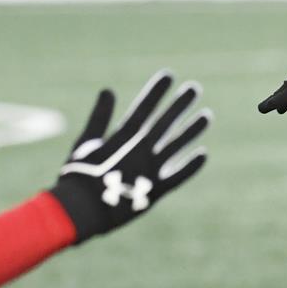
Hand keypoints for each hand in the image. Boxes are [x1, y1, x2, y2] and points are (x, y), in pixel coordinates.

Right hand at [50, 72, 210, 244]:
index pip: (144, 108)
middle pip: (165, 123)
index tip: (169, 75)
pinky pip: (178, 176)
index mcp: (122, 138)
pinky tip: (204, 154)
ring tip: (207, 115)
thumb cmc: (79, 176)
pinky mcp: (155, 191)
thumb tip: (108, 90)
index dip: (156, 91)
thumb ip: (99, 117)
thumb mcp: (85, 143)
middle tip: (195, 88)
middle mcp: (141, 151)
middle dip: (180, 104)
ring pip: (177, 146)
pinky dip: (190, 166)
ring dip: (192, 131)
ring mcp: (151, 170)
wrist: (80, 212)